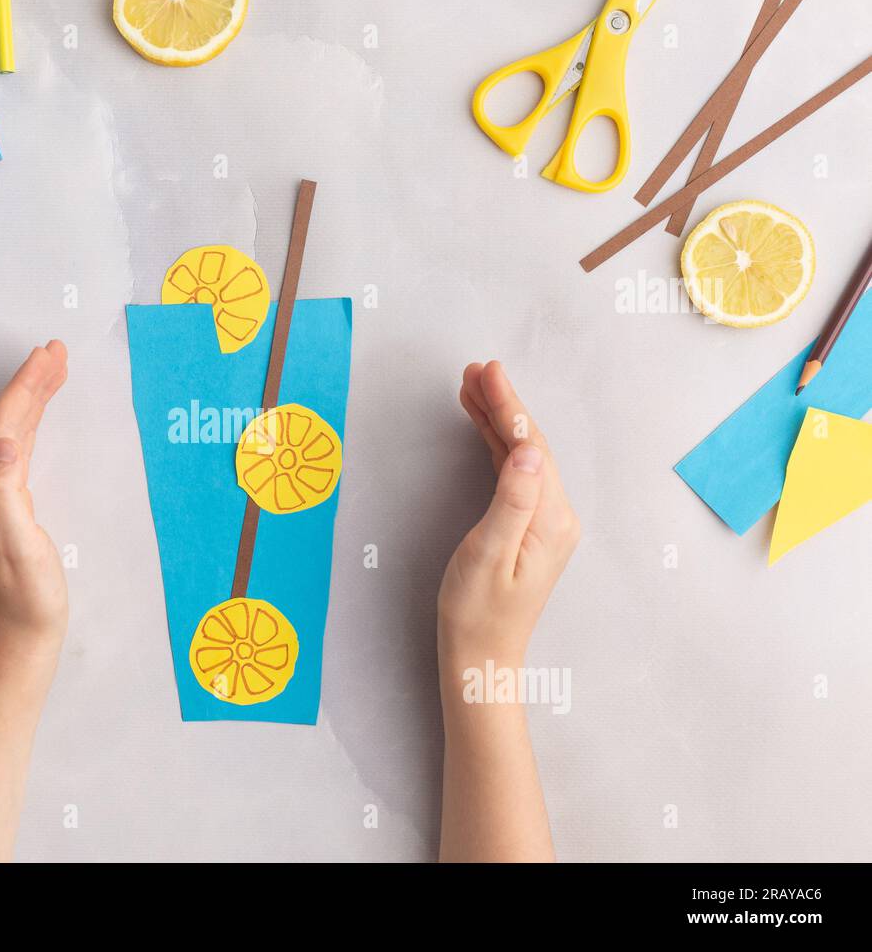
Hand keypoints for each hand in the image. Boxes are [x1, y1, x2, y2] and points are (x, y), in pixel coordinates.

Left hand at [0, 340, 68, 671]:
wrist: (19, 643)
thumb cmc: (25, 601)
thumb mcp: (18, 547)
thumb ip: (5, 492)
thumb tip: (3, 442)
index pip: (2, 424)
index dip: (26, 386)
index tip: (50, 354)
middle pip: (2, 421)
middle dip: (29, 383)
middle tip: (57, 351)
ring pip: (8, 433)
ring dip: (30, 400)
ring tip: (54, 370)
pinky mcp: (1, 510)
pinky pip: (14, 452)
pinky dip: (29, 426)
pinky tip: (39, 418)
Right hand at [438, 361, 579, 666]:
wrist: (481, 657)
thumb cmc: (476, 612)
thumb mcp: (488, 554)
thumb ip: (511, 500)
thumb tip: (528, 450)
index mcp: (550, 519)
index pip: (531, 446)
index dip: (509, 406)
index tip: (486, 372)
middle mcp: (555, 515)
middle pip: (530, 445)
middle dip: (503, 404)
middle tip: (474, 370)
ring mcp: (544, 522)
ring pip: (522, 456)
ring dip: (498, 420)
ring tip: (470, 387)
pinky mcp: (528, 528)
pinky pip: (515, 474)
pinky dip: (497, 446)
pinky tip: (482, 428)